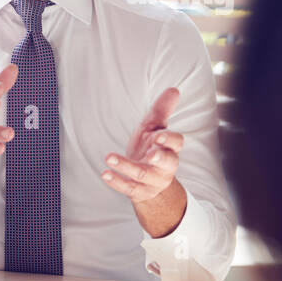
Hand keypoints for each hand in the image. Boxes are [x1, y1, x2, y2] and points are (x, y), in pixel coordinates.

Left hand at [102, 87, 183, 202]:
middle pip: (167, 163)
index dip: (169, 139)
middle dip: (159, 158)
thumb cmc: (151, 147)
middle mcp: (165, 166)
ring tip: (109, 157)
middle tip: (150, 154)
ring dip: (126, 166)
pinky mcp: (139, 191)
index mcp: (170, 148)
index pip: (176, 143)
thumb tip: (173, 90)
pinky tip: (105, 174)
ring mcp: (153, 180)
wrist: (148, 180)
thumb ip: (162, 110)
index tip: (159, 135)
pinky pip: (129, 188)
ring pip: (143, 175)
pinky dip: (116, 182)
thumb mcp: (154, 128)